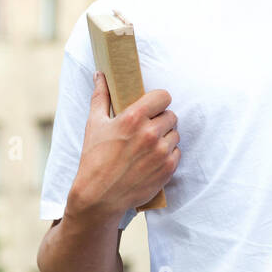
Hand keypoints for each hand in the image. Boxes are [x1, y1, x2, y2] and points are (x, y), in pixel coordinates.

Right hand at [68, 71, 179, 223]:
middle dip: (160, 120)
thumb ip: (100, 96)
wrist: (99, 196)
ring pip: (175, 134)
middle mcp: (151, 133)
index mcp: (134, 118)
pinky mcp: (168, 169)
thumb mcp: (94, 124)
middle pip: (171, 115)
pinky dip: (168, 155)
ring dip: (165, 137)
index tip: (151, 107)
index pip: (163, 96)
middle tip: (146, 129)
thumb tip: (100, 75)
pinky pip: (177, 152)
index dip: (157, 100)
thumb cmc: (94, 158)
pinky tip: (152, 159)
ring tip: (148, 146)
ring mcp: (161, 152)